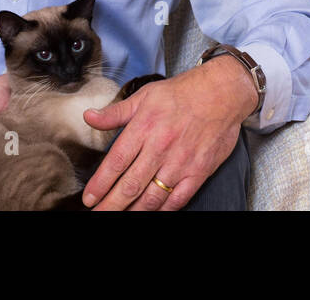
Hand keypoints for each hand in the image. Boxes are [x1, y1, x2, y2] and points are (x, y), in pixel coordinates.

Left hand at [79, 56, 256, 209]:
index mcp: (144, 127)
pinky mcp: (198, 172)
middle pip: (130, 184)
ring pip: (152, 197)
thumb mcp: (144, 95)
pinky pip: (177, 199)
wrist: (221, 93)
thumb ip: (115, 112)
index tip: (89, 197)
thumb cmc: (181, 93)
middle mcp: (160, 148)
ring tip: (120, 217)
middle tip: (98, 214)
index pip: (116, 162)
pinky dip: (163, 210)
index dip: (100, 184)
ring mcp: (180, 163)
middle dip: (111, 204)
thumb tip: (89, 117)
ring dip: (134, 211)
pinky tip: (151, 213)